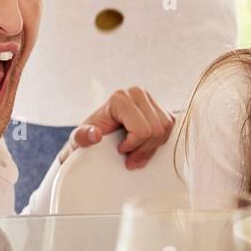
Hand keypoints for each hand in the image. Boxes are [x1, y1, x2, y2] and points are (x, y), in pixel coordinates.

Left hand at [57, 87, 175, 169]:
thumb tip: (95, 134)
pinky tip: (145, 144)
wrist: (96, 135)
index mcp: (120, 98)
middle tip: (130, 158)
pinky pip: (171, 126)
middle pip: (156, 129)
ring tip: (136, 152)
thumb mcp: (79, 140)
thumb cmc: (89, 138)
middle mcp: (137, 93)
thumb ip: (82, 137)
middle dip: (144, 149)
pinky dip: (159, 140)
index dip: (133, 146)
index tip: (120, 150)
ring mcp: (150, 98)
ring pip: (166, 128)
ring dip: (152, 146)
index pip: (142, 130)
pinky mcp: (159, 106)